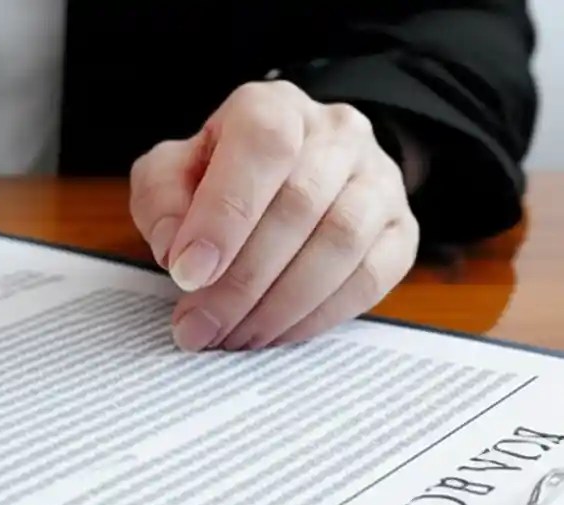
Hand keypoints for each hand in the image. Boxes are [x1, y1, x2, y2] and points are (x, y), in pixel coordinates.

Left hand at [129, 80, 418, 350]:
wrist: (280, 179)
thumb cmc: (217, 177)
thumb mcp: (170, 174)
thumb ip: (161, 199)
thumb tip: (174, 248)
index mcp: (274, 107)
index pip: (263, 146)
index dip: (225, 214)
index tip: (188, 273)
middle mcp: (337, 133)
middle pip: (299, 205)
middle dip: (240, 282)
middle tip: (200, 327)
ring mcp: (380, 179)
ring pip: (341, 244)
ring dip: (279, 305)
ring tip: (232, 337)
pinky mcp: (402, 228)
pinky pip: (370, 277)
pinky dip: (318, 316)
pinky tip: (274, 335)